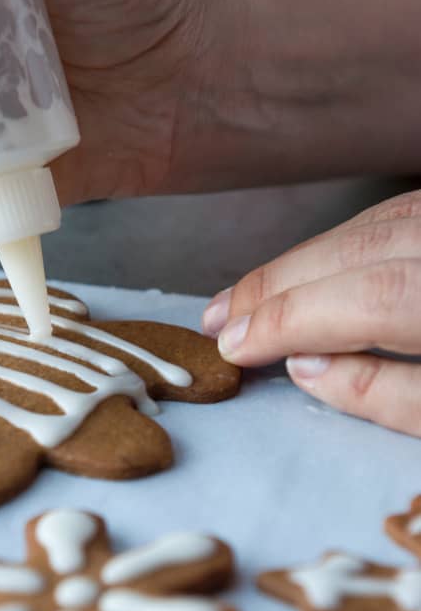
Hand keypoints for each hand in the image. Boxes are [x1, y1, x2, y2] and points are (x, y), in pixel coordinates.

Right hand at [202, 192, 420, 437]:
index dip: (289, 321)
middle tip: (220, 320)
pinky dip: (335, 243)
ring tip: (245, 297)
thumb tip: (304, 369)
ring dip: (297, 263)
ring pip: (365, 225)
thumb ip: (391, 396)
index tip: (235, 346)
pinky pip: (386, 214)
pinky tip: (303, 267)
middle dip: (275, 287)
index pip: (369, 298)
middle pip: (355, 252)